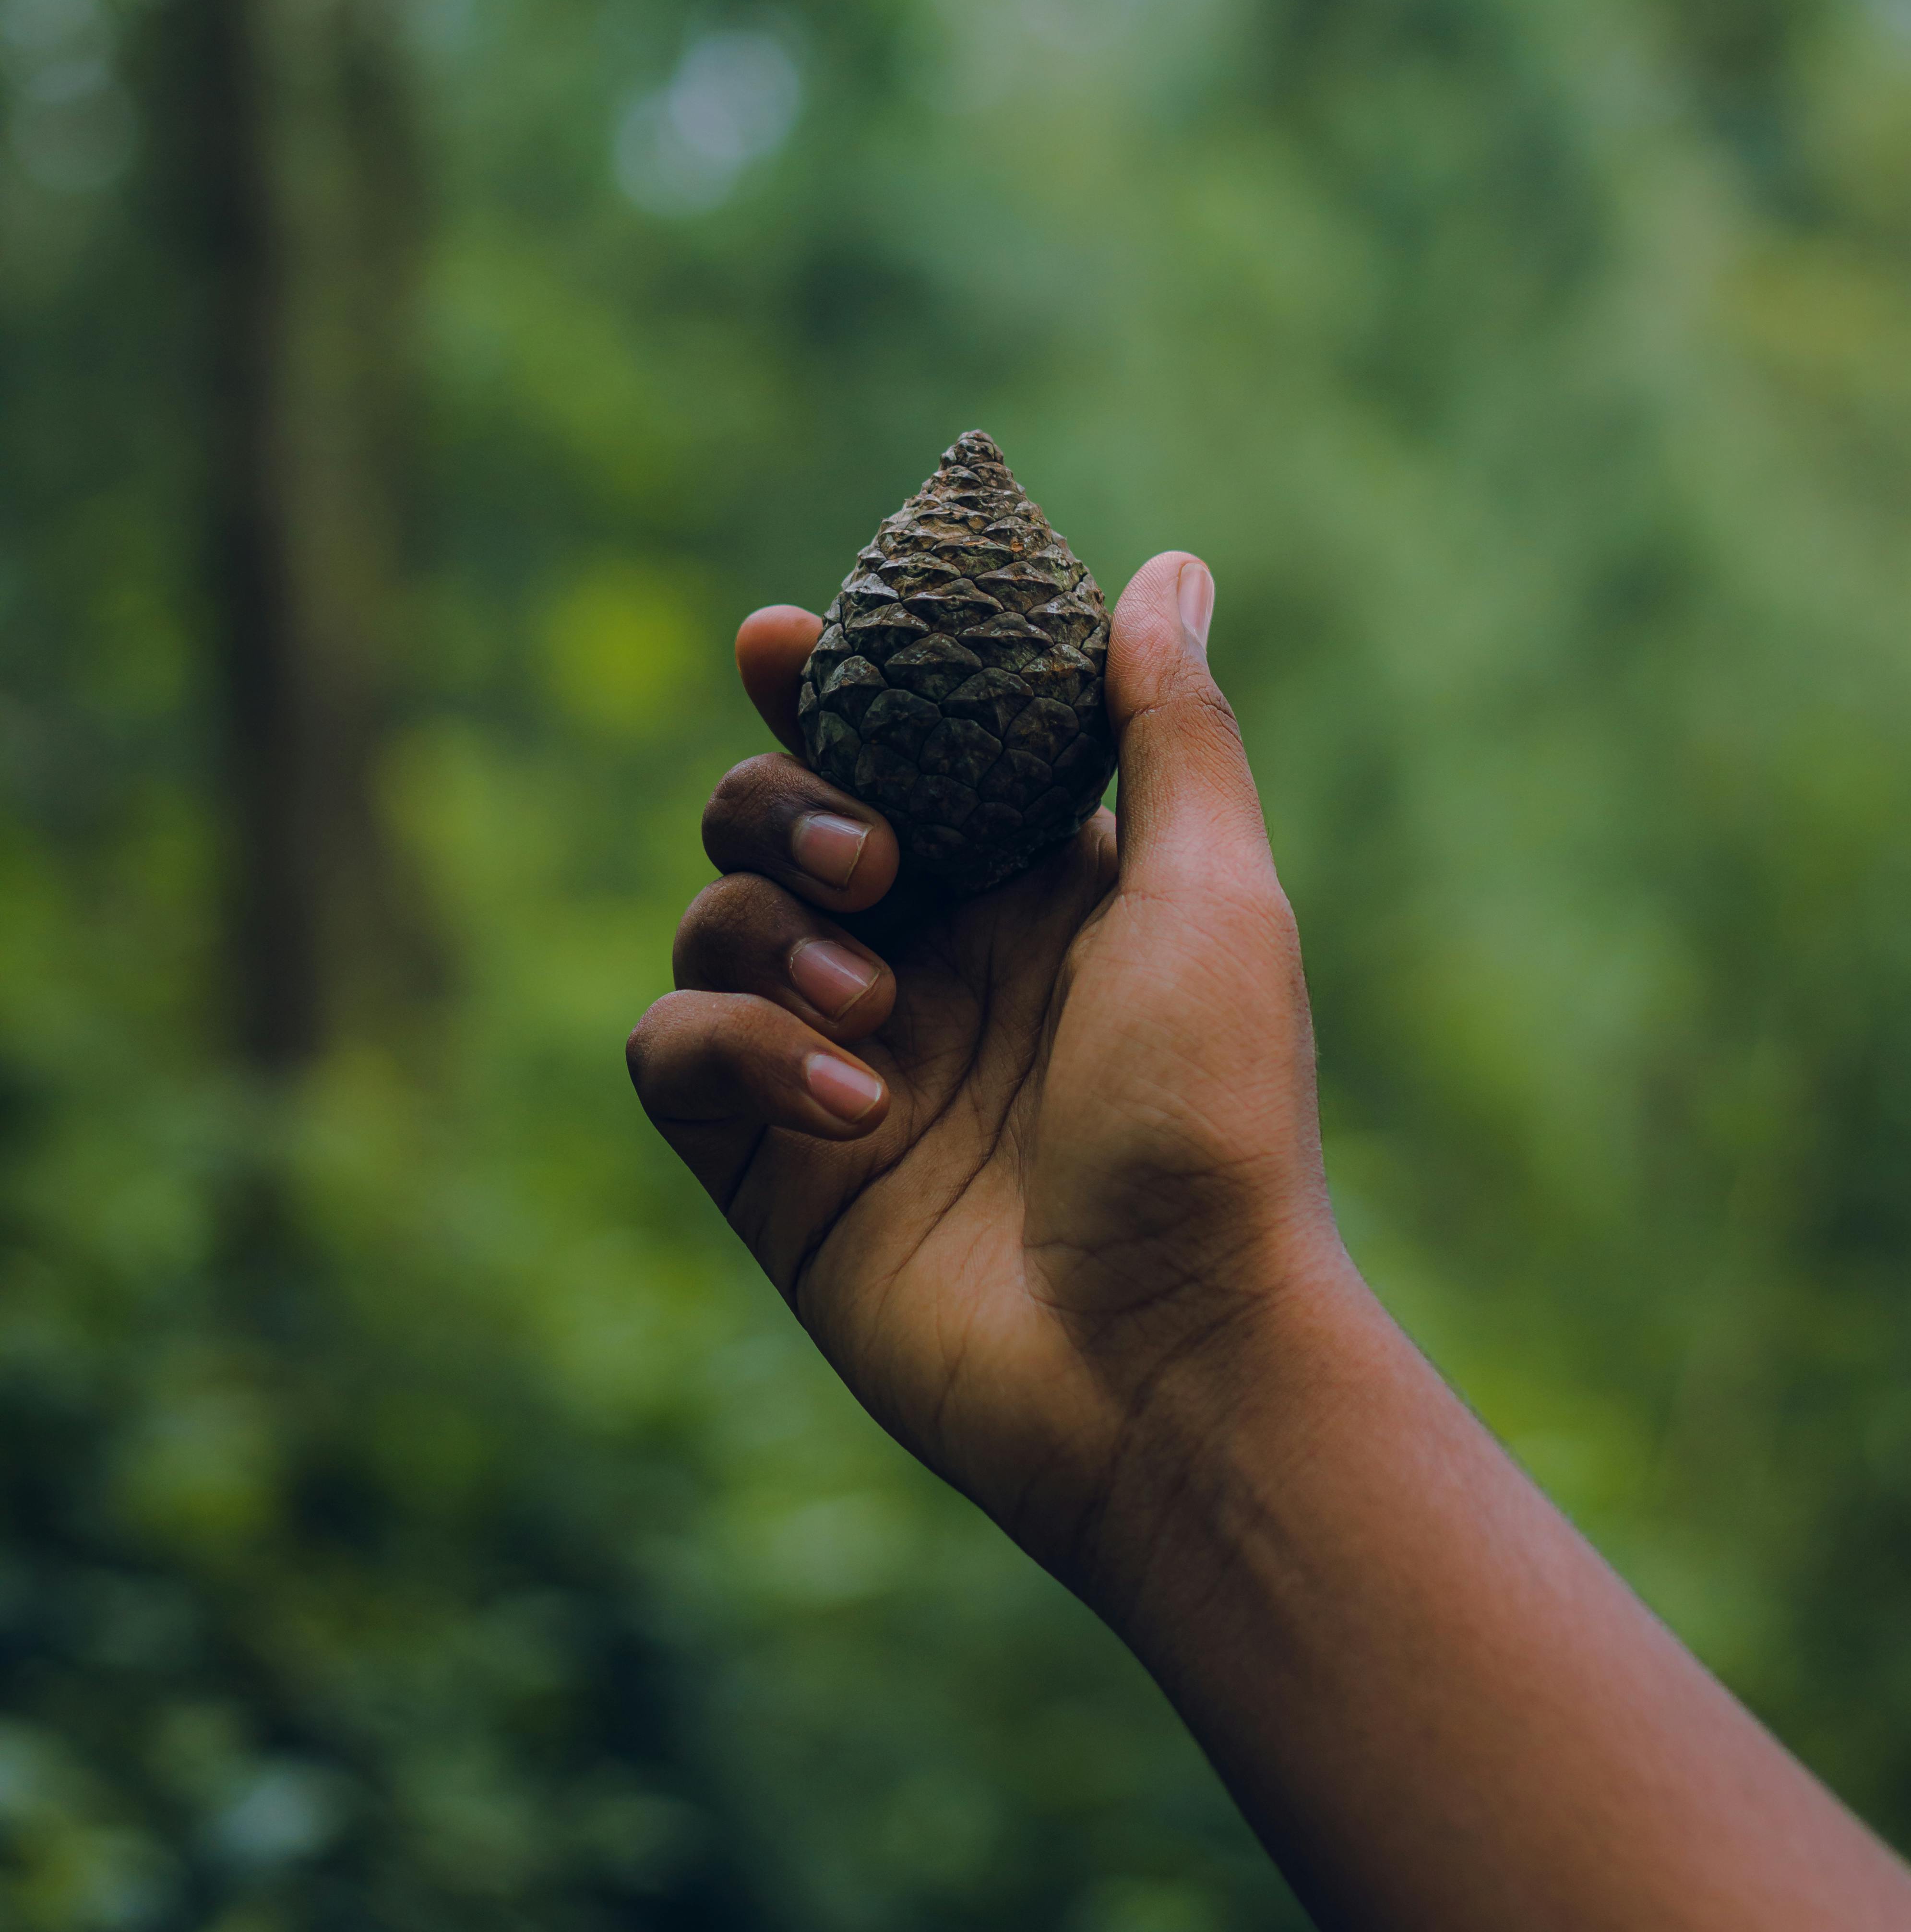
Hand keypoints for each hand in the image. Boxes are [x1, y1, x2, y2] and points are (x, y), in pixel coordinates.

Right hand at [628, 551, 1337, 1592]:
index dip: (822, 685)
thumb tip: (1165, 568)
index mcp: (1022, 889)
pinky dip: (738, 1047)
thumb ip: (1166, 728)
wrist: (1170, 1363)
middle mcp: (924, 961)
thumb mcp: (1212, 895)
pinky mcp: (769, 1165)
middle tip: (872, 863)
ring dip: (767, 931)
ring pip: (708, 919)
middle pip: (769, 814)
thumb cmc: (1216, 1124)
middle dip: (787, 804)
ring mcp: (838, 1061)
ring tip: (876, 1005)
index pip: (889, 747)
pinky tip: (853, 1106)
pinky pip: (673, 1047)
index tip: (781, 642)